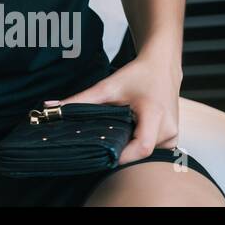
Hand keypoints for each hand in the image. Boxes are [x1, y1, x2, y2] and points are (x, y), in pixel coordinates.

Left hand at [57, 54, 183, 164]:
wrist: (162, 68)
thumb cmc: (137, 75)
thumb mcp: (107, 87)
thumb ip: (81, 100)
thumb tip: (52, 107)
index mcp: (155, 114)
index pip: (141, 147)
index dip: (121, 156)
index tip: (102, 155)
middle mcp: (168, 129)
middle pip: (140, 152)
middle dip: (120, 151)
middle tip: (102, 145)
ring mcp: (173, 136)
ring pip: (146, 154)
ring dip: (129, 148)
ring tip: (116, 135)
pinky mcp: (172, 139)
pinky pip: (152, 150)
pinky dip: (137, 145)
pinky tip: (128, 135)